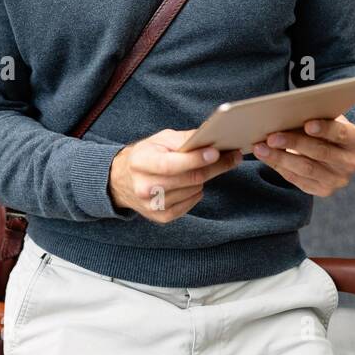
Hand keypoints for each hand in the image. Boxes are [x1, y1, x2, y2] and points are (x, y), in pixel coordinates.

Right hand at [109, 129, 241, 222]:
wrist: (122, 180)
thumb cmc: (146, 155)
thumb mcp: (159, 140)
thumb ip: (184, 139)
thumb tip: (210, 137)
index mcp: (141, 162)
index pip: (171, 164)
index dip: (195, 159)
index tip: (216, 152)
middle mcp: (144, 187)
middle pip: (189, 179)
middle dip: (214, 167)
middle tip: (232, 157)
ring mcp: (152, 205)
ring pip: (194, 190)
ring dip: (204, 178)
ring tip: (201, 168)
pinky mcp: (161, 216)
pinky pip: (191, 203)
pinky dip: (197, 192)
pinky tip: (190, 183)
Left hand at [250, 114, 354, 196]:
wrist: (337, 152)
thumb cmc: (327, 128)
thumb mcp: (327, 119)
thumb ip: (313, 117)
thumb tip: (284, 115)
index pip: (341, 133)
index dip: (325, 129)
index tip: (307, 124)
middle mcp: (351, 163)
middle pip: (320, 152)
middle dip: (294, 143)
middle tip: (271, 136)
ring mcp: (338, 180)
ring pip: (306, 169)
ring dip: (280, 158)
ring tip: (261, 148)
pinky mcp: (323, 190)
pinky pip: (298, 179)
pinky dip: (279, 166)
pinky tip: (265, 156)